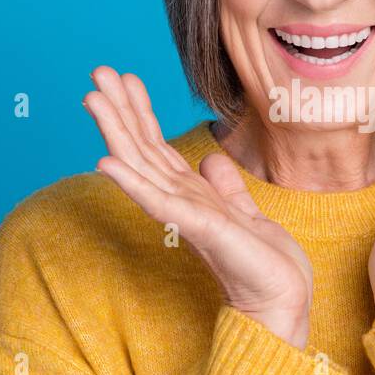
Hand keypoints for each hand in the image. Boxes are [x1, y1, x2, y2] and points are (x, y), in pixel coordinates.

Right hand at [83, 67, 312, 348]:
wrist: (283, 303)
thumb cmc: (265, 267)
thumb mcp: (246, 214)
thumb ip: (225, 188)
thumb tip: (210, 160)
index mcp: (192, 196)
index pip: (158, 146)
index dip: (141, 111)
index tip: (125, 77)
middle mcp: (182, 202)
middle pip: (142, 148)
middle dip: (120, 109)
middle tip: (96, 71)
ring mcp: (185, 216)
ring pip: (142, 165)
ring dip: (115, 131)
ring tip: (91, 98)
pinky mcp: (198, 231)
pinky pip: (158, 202)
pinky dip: (131, 181)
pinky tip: (106, 161)